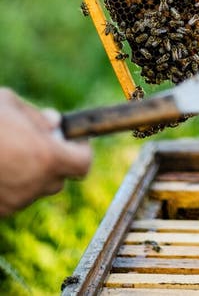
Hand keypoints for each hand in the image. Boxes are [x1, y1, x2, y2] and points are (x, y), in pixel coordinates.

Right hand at [0, 89, 91, 216]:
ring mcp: (13, 202)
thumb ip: (37, 116)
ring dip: (31, 173)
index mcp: (46, 156)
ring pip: (35, 189)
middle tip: (37, 142)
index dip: (81, 150)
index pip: (83, 164)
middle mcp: (34, 184)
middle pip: (59, 179)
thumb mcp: (10, 103)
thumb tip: (55, 124)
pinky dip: (11, 185)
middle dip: (54, 161)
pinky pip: (13, 198)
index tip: (72, 139)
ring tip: (8, 152)